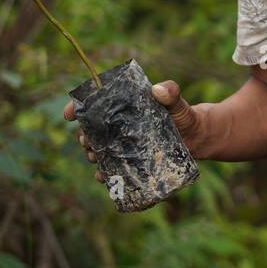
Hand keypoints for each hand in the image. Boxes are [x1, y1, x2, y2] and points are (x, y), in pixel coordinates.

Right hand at [62, 79, 206, 180]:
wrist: (197, 137)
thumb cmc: (183, 114)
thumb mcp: (178, 102)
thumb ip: (171, 92)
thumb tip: (159, 90)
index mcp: (123, 105)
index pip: (93, 103)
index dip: (77, 107)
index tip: (69, 115)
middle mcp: (118, 125)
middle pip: (91, 130)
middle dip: (83, 136)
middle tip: (87, 142)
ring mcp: (123, 144)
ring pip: (97, 149)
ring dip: (91, 154)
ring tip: (94, 157)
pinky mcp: (131, 161)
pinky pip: (112, 169)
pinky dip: (105, 174)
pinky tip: (103, 177)